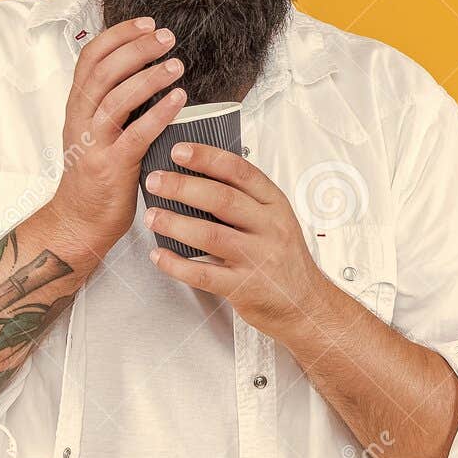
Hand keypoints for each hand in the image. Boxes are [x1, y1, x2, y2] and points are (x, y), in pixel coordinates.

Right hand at [49, 17, 187, 261]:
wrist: (80, 221)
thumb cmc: (95, 176)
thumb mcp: (95, 131)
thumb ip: (112, 103)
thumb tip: (145, 71)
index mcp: (77, 107)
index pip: (90, 57)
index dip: (118, 35)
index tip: (147, 24)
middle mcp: (80, 120)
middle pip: (104, 71)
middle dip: (137, 48)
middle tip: (167, 38)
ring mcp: (93, 143)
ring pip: (117, 98)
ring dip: (149, 77)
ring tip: (176, 65)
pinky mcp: (110, 167)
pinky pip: (135, 134)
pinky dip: (158, 114)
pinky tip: (179, 99)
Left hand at [142, 141, 324, 335]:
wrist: (306, 305)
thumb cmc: (284, 261)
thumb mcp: (275, 221)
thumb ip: (245, 202)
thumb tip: (198, 178)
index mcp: (275, 205)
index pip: (240, 172)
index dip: (207, 158)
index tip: (179, 151)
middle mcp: (269, 228)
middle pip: (221, 199)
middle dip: (182, 187)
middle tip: (155, 181)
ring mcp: (257, 259)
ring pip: (210, 235)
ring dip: (174, 223)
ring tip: (152, 216)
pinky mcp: (244, 288)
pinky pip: (204, 274)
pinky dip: (176, 264)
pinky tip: (159, 255)